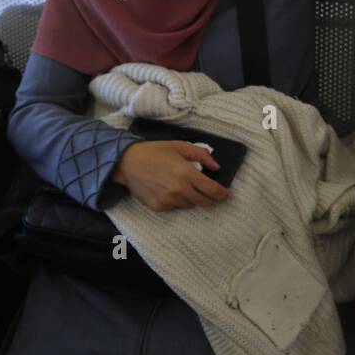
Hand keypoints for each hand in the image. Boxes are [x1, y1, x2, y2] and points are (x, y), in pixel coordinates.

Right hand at [110, 140, 230, 212]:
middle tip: (209, 193)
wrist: (127, 163)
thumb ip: (201, 155)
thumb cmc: (154, 152)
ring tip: (183, 187)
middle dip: (210, 199)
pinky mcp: (158, 207)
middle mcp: (178, 189)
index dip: (222, 194)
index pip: (211, 190)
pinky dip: (177, 202)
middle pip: (203, 202)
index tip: (227, 196)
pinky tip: (169, 190)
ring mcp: (168, 200)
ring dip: (191, 199)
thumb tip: (216, 166)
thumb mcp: (180, 146)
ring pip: (189, 205)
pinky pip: (175, 208)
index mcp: (186, 173)